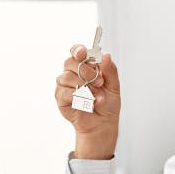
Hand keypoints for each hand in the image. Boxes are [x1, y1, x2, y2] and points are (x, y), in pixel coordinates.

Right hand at [55, 44, 120, 158]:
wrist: (103, 123)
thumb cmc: (107, 104)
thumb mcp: (114, 86)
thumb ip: (110, 71)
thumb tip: (106, 56)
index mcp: (86, 66)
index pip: (77, 52)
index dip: (78, 50)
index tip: (83, 53)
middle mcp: (73, 73)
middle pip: (70, 62)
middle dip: (86, 71)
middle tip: (99, 82)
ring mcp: (65, 85)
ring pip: (66, 77)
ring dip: (85, 87)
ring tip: (96, 98)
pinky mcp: (61, 97)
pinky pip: (64, 92)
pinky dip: (78, 97)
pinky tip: (87, 103)